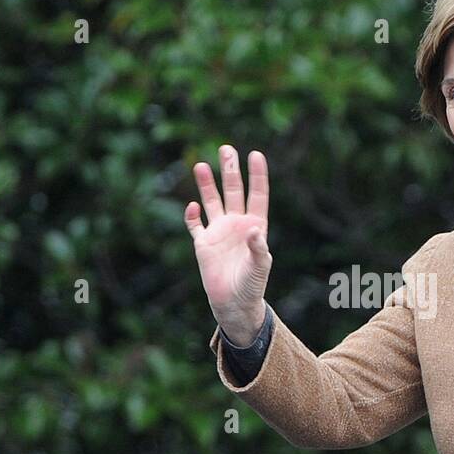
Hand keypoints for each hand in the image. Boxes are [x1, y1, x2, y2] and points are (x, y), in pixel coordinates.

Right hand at [185, 145, 272, 345]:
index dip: (257, 176)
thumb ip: (259, 248)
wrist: (233, 303)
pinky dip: (192, 215)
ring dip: (207, 185)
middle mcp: (236, 224)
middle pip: (233, 191)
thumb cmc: (252, 285)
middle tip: (226, 149)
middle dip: (230, 171)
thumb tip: (254, 230)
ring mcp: (219, 232)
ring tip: (201, 165)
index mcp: (255, 225)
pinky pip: (195, 225)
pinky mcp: (203, 243)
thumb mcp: (260, 267)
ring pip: (212, 201)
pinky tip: (192, 206)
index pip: (257, 195)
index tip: (256, 155)